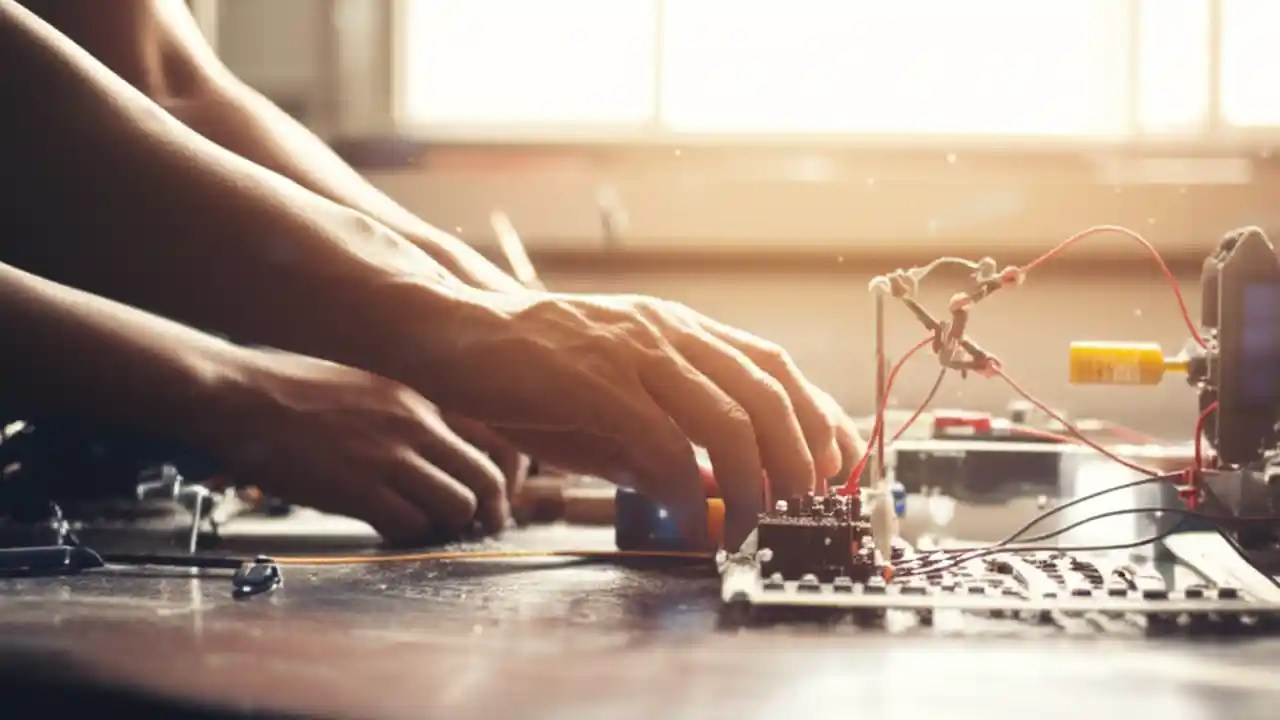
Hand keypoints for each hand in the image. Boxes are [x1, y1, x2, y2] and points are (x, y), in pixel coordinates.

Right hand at [197, 348, 507, 543]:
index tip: (501, 492)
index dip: (509, 474)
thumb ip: (408, 412)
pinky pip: (410, 526)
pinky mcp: (360, 489)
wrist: (240, 397)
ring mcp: (390, 456)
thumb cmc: (294, 391)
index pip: (498, 435)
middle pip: (487, 480)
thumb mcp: (369, 383)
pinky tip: (388, 527)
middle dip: (490, 513)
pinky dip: (407, 535)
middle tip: (479, 527)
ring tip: (428, 526)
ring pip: (457, 507)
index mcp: (421, 395)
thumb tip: (438, 448)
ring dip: (447, 525)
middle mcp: (416, 423)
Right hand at [414, 291, 862, 548]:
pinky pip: (661, 441)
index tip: (838, 465)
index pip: (774, 368)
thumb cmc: (534, 368)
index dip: (817, 417)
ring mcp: (634, 354)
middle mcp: (669, 333)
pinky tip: (682, 513)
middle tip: (805, 506)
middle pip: (768, 396)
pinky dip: (683, 486)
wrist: (457, 330)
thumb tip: (703, 493)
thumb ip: (661, 436)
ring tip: (752, 522)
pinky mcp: (596, 382)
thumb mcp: (612, 396)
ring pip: (728, 420)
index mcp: (680, 330)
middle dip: (800, 458)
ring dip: (752, 482)